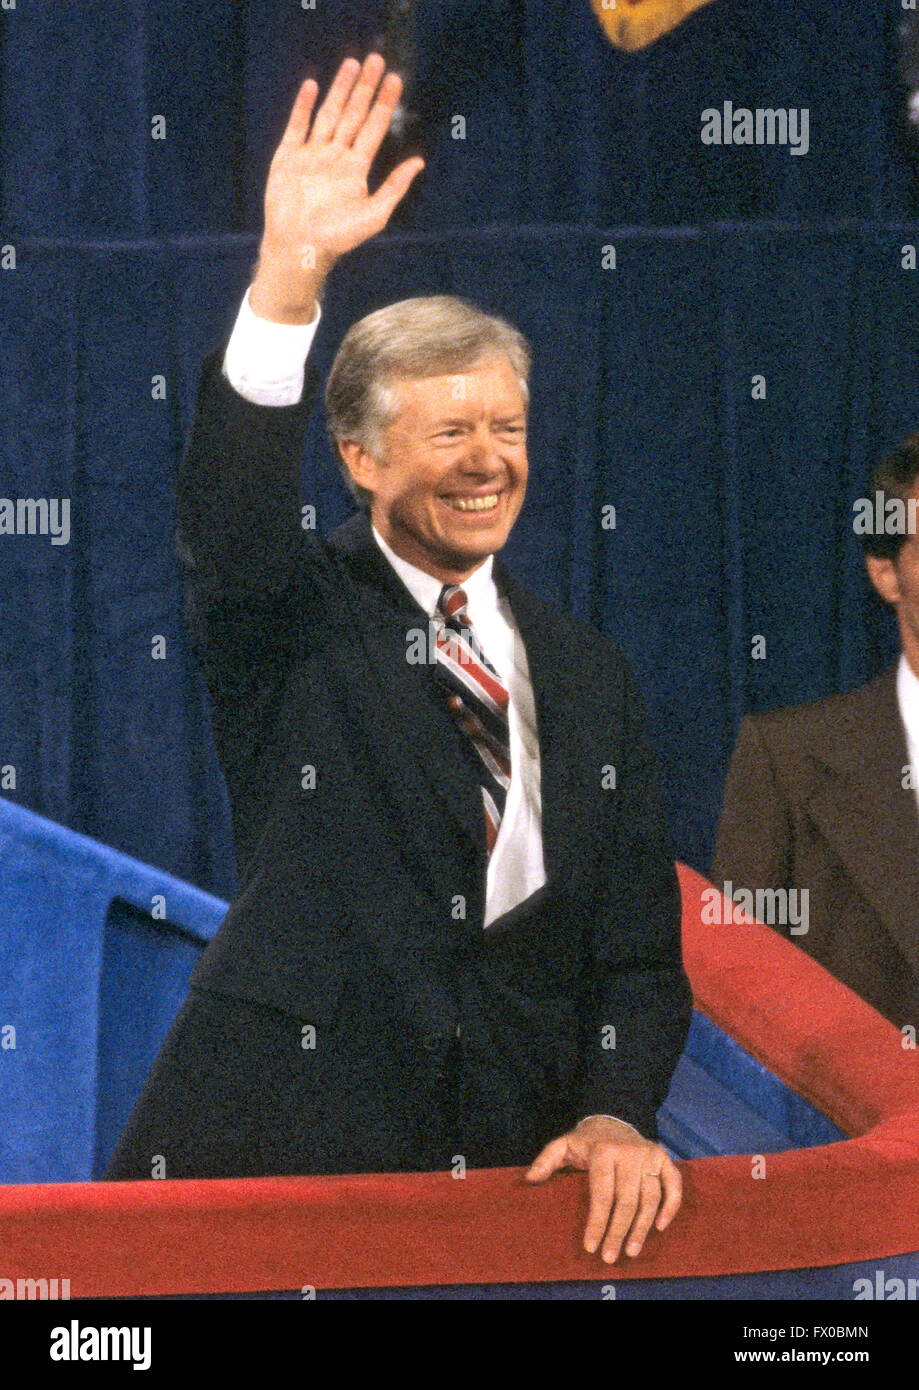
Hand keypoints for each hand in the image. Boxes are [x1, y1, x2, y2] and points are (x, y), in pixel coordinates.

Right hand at [251, 53, 424, 322]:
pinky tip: (312, 85)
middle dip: (365, 88)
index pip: (374, 128)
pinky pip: (297, 126)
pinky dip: (304, 106)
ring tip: (352, 63)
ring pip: (329, 113)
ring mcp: (312, 154)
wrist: (300, 247)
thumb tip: (420, 162)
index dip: (385, 104)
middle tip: (376, 59)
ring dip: (340, 89)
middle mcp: (336, 156)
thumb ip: (395, 186)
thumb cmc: (338, 237)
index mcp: (356, 169)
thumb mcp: (375, 214)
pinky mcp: (288, 157)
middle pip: (353, 114)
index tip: (395, 80)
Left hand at [525, 1115, 681, 1262]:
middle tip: (609, 1257)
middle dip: (618, 1233)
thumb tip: (530, 1179)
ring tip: (631, 1251)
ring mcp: (649, 1156)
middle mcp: (630, 1154)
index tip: (591, 1246)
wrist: (614, 1118)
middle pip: (627, 1201)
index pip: (602, 1195)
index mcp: (604, 1152)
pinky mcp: (664, 1159)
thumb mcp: (564, 1145)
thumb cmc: (587, 1141)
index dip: (597, 1223)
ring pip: (650, 1198)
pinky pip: (673, 1185)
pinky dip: (670, 1207)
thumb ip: (546, 1160)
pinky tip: (659, 1227)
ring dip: (642, 1228)